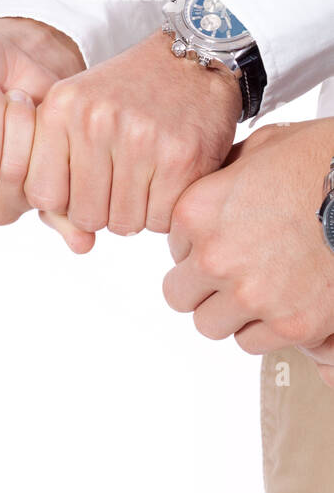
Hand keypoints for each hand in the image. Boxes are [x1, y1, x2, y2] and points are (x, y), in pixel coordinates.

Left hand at [24, 31, 239, 236]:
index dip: (65, 201)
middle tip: (119, 186)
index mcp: (60, 110)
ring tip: (144, 181)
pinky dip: (164, 212)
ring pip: (123, 223)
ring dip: (135, 214)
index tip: (82, 186)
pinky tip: (168, 182)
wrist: (192, 58)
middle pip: (86, 215)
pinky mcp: (182, 156)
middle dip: (102, 211)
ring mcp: (140, 139)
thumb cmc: (127, 94)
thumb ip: (59, 171)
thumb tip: (77, 244)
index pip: (44, 195)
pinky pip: (161, 220)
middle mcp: (95, 122)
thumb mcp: (77, 112)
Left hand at [163, 120, 333, 386]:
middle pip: (180, 296)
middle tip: (237, 275)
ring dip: (233, 312)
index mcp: (198, 213)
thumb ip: (225, 175)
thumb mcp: (262, 149)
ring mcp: (252, 295)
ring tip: (266, 288)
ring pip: (212, 325)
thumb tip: (217, 189)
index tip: (228, 243)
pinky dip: (268, 329)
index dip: (201, 248)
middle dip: (204, 287)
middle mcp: (216, 257)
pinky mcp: (292, 325)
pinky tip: (288, 302)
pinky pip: (253, 343)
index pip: (174, 251)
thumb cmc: (327, 163)